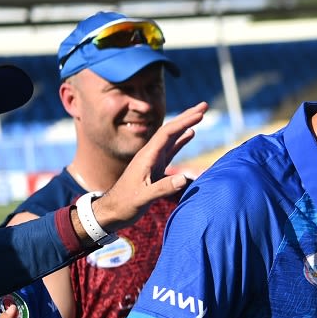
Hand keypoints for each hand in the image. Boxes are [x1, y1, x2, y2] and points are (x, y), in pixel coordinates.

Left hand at [92, 103, 207, 231]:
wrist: (112, 211)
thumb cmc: (125, 205)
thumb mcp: (142, 198)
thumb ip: (162, 188)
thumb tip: (184, 178)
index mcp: (147, 157)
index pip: (167, 134)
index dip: (183, 122)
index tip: (199, 113)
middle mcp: (150, 154)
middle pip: (170, 130)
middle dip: (187, 117)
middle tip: (204, 105)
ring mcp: (153, 160)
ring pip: (172, 137)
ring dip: (186, 125)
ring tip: (200, 115)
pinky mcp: (156, 167)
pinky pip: (171, 149)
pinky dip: (182, 140)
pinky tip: (191, 134)